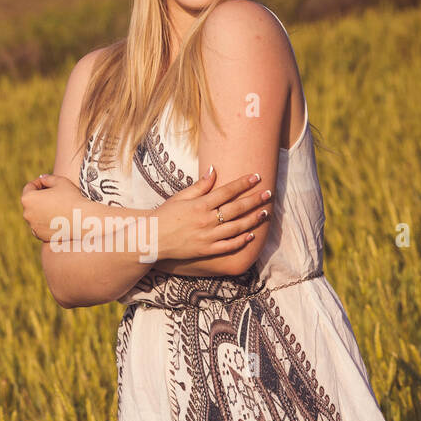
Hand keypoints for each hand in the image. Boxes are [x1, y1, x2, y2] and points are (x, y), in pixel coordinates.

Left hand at [20, 173, 84, 241]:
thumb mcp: (60, 181)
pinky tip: (57, 218)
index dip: (39, 183)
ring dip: (42, 209)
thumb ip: (48, 178)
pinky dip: (46, 221)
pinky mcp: (40, 235)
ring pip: (35, 214)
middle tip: (53, 194)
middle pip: (31, 202)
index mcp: (28, 198)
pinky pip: (40, 226)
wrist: (82, 220)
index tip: (47, 182)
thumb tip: (42, 178)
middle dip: (40, 197)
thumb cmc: (71, 198)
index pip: (29, 187)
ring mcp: (32, 226)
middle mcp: (26, 213)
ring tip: (57, 206)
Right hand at [155, 168, 272, 260]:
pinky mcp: (207, 250)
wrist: (151, 240)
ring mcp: (208, 237)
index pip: (227, 191)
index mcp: (200, 204)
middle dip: (254, 200)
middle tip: (268, 193)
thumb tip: (213, 170)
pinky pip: (229, 246)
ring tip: (265, 212)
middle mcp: (207, 220)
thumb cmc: (164, 216)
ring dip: (253, 219)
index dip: (243, 183)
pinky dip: (241, 241)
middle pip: (237, 208)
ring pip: (237, 227)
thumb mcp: (180, 197)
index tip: (257, 177)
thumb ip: (199, 186)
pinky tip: (251, 235)